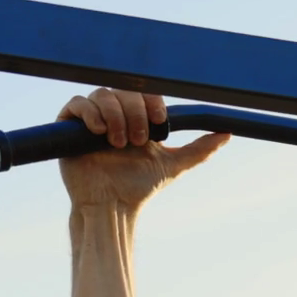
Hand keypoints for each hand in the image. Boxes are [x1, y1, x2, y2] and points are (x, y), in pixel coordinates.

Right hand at [56, 88, 229, 210]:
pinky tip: (99, 132)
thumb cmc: (139, 187)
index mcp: (136, 116)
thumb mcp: (174, 164)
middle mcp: (114, 113)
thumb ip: (200, 149)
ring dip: (115, 116)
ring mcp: (91, 118)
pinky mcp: (69, 126)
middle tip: (138, 140)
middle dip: (135, 113)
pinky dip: (90, 113)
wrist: (112, 206)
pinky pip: (77, 103)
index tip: (160, 122)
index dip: (152, 101)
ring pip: (102, 94)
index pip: (144, 92)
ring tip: (118, 143)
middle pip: (124, 91)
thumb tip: (227, 134)